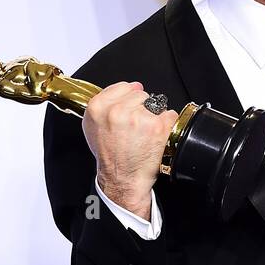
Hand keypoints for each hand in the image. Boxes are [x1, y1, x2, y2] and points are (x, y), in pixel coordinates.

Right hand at [82, 81, 177, 217]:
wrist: (123, 177)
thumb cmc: (110, 155)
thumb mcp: (94, 126)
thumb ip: (106, 105)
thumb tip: (129, 87)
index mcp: (99, 107)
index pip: (124, 86)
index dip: (129, 98)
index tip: (129, 109)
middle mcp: (117, 111)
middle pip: (141, 94)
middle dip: (141, 108)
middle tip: (135, 127)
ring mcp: (138, 118)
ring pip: (156, 103)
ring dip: (154, 116)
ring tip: (144, 133)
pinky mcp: (157, 126)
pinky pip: (169, 115)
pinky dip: (167, 124)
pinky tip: (155, 136)